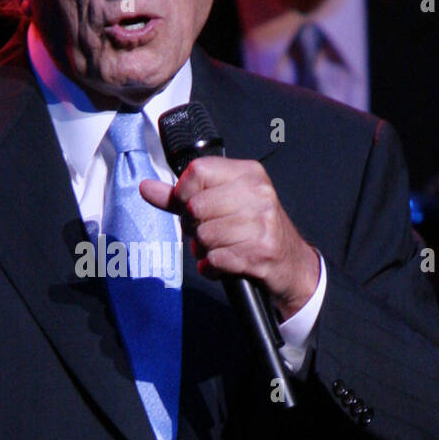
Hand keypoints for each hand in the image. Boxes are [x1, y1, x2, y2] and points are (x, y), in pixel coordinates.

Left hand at [140, 157, 319, 319]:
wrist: (292, 263)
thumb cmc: (253, 230)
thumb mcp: (223, 204)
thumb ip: (181, 197)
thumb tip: (146, 187)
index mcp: (248, 173)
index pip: (197, 171)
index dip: (183, 194)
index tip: (190, 207)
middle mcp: (258, 193)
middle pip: (196, 207)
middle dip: (194, 228)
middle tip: (209, 233)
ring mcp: (262, 223)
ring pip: (203, 236)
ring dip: (204, 250)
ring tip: (219, 249)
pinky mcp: (261, 252)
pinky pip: (215, 260)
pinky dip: (212, 267)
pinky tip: (224, 264)